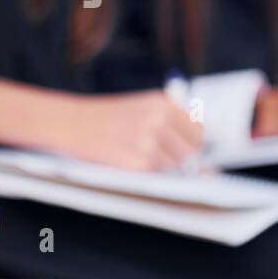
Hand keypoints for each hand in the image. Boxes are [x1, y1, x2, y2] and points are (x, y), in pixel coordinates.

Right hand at [59, 91, 203, 171]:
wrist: (74, 123)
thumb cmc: (109, 117)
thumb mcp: (143, 108)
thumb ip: (172, 125)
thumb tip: (203, 163)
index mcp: (163, 104)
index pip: (198, 131)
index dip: (191, 143)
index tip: (180, 147)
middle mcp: (160, 121)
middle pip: (191, 151)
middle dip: (180, 158)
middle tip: (158, 154)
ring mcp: (150, 142)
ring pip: (175, 166)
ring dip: (163, 166)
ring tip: (138, 153)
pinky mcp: (139, 162)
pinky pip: (157, 174)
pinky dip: (148, 171)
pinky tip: (130, 159)